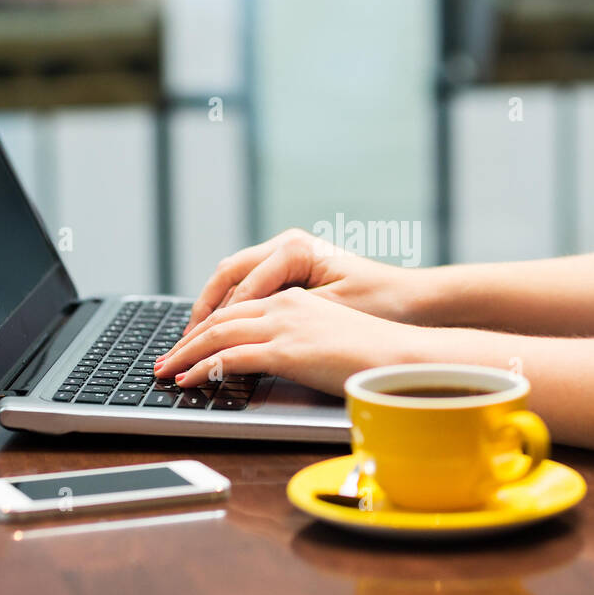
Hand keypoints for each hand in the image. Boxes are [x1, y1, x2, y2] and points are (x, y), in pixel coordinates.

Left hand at [156, 287, 424, 395]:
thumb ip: (298, 340)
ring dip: (186, 354)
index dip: (206, 325)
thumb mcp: (329, 336)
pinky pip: (232, 356)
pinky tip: (190, 381)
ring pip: (218, 334)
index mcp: (295, 298)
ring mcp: (285, 325)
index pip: (237, 307)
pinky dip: (204, 369)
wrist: (404, 354)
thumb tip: (275, 359)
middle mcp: (285, 304)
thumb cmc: (376, 352)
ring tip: (166, 372)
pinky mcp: (288, 349)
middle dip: (186, 340)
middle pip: (219, 317)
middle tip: (163, 359)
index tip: (187, 344)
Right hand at [183, 228, 416, 333]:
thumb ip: (284, 320)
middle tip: (180, 347)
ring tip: (191, 343)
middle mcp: (285, 245)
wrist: (413, 298)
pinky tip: (218, 333)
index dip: (216, 321)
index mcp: (294, 249)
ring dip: (212, 311)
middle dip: (202, 313)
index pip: (241, 287)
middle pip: (226, 276)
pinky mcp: (290, 270)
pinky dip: (230, 309)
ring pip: (232, 279)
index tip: (197, 349)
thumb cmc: (381, 304)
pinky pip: (248, 286)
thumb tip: (239, 336)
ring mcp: (286, 255)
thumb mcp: (330, 314)